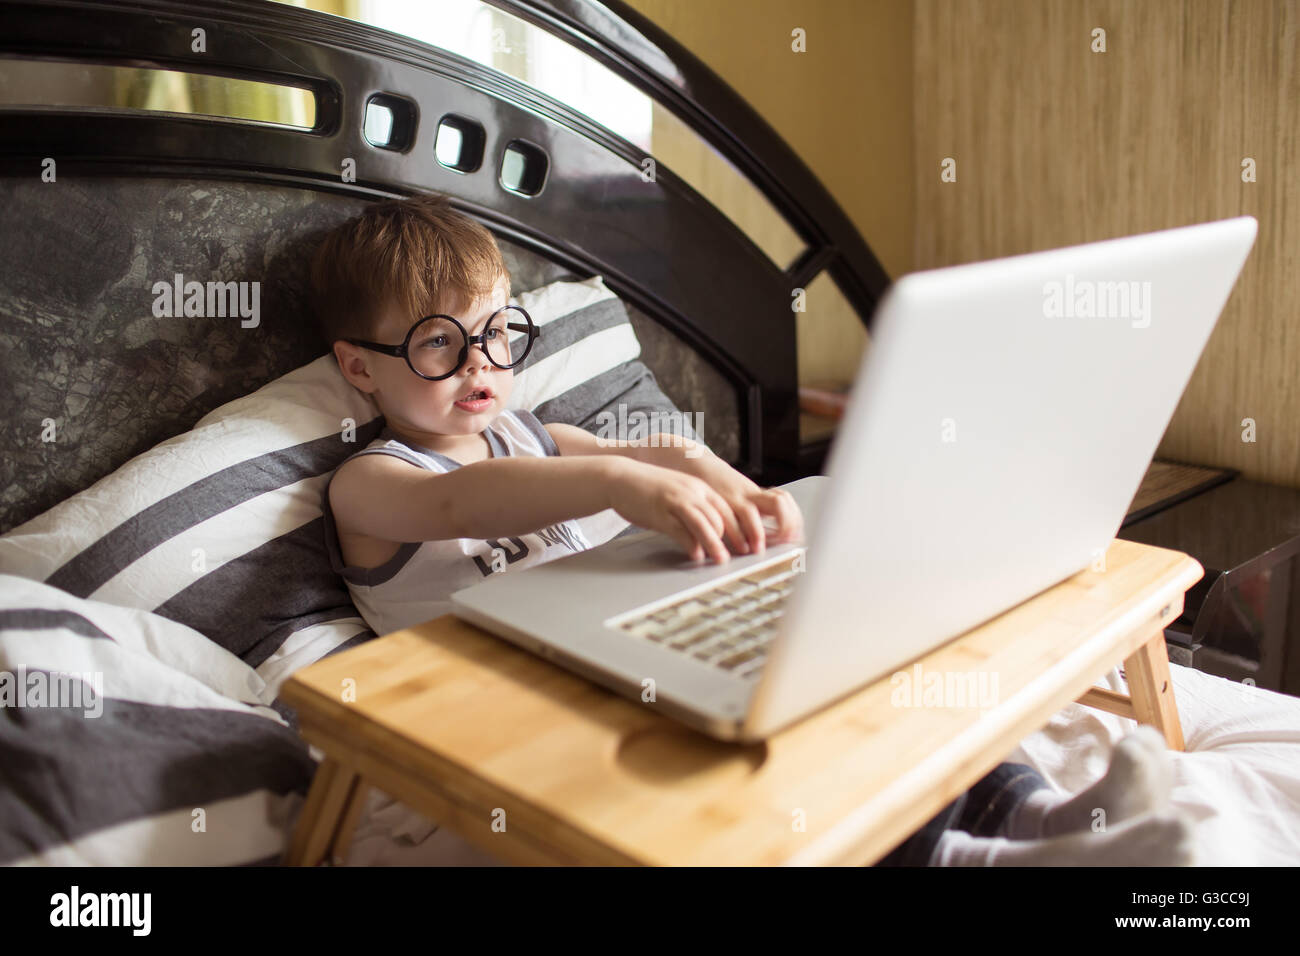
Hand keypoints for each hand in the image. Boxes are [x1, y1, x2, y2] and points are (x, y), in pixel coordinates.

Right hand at [606, 458, 802, 563]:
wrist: (620, 477)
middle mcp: (691, 492)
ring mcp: (675, 501)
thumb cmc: (649, 488)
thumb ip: (696, 506)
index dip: (740, 528)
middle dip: (734, 538)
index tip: (749, 544)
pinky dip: (690, 544)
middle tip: (743, 555)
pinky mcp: (659, 513)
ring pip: (703, 524)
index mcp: (698, 487)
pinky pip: (680, 531)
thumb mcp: (679, 491)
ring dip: (715, 544)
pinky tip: (695, 554)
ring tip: (721, 559)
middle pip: (720, 517)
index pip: (727, 509)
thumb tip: (712, 529)